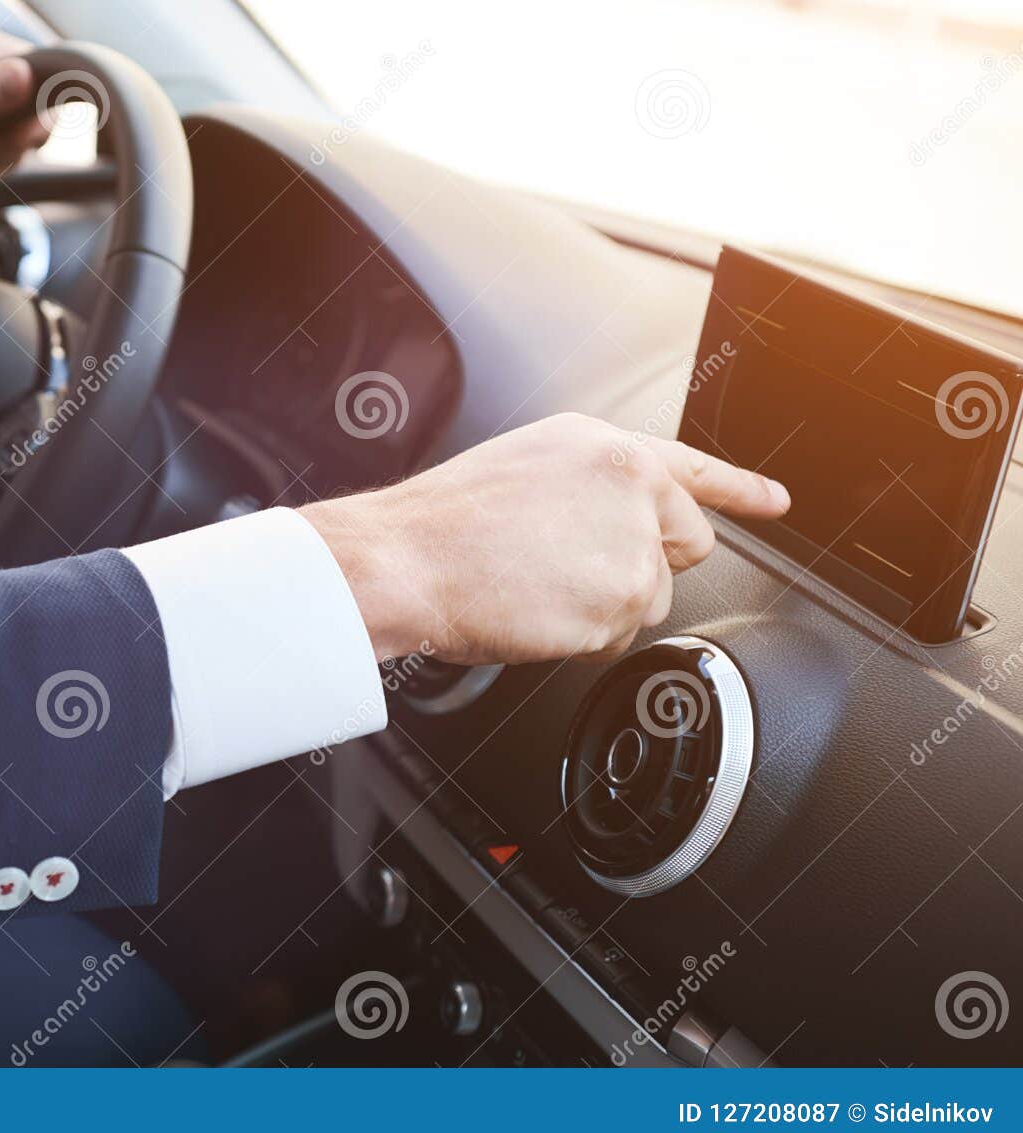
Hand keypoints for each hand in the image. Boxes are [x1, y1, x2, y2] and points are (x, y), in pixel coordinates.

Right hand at [299, 412, 790, 666]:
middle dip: (641, 568)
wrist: (406, 559)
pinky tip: (535, 611)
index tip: (775, 503)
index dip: (740, 489)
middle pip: (683, 546)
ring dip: (603, 609)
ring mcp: (633, 538)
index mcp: (603, 446)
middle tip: (568, 571)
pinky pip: (620, 638)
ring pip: (649, 599)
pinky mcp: (624, 594)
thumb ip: (587, 491)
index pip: (691, 468)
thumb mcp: (525, 474)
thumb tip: (610, 530)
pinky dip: (581, 638)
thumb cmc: (443, 526)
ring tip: (535, 586)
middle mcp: (631, 482)